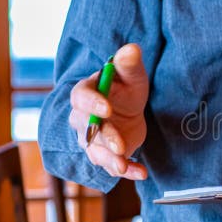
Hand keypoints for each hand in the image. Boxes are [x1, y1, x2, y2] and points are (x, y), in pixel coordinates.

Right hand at [68, 43, 148, 179]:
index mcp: (85, 93)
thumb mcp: (131, 75)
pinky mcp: (107, 154)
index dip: (92, 105)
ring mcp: (93, 139)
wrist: (129, 108)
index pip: (81, 98)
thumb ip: (129, 64)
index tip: (107, 109)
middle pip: (87, 130)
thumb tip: (132, 49)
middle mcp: (83, 119)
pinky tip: (140, 172)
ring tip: (122, 165)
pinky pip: (113, 165)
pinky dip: (126, 171)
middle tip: (118, 145)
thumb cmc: (124, 87)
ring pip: (95, 152)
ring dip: (109, 160)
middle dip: (103, 138)